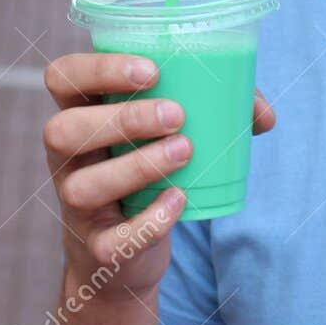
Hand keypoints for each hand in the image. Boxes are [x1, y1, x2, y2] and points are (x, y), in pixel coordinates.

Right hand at [43, 52, 275, 315]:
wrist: (127, 256)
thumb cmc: (148, 173)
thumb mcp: (165, 135)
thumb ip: (215, 113)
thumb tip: (264, 115)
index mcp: (80, 114)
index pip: (62, 77)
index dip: (98, 68)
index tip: (153, 70)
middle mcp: (67, 158)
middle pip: (63, 129)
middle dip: (123, 118)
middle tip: (177, 115)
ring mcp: (76, 205)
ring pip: (83, 185)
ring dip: (138, 165)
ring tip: (185, 151)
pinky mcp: (98, 248)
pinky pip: (113, 239)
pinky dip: (150, 221)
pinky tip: (179, 200)